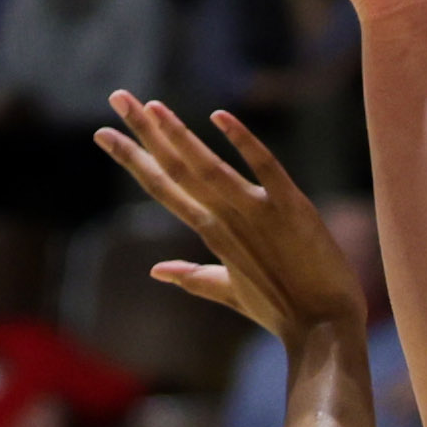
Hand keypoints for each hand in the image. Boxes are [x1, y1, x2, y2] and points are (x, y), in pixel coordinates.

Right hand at [96, 91, 364, 340]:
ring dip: (179, 135)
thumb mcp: (231, 292)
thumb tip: (156, 271)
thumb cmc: (282, 310)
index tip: (103, 132)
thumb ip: (193, 275)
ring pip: (208, 167)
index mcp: (211, 234)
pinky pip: (264, 168)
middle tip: (116, 96)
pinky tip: (218, 117)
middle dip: (143, 132)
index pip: (163, 188)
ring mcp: (257, 213)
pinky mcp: (291, 209)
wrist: (323, 330)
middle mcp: (225, 220)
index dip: (132, 159)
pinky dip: (243, 142)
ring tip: (151, 105)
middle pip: (176, 169)